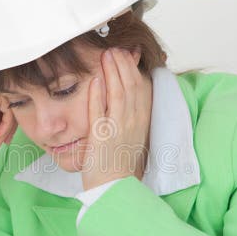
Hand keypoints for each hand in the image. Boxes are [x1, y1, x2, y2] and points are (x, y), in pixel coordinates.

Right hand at [0, 76, 17, 150]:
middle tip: (7, 137)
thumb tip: (33, 104)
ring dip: (10, 126)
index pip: (15, 94)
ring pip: (15, 104)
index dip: (16, 116)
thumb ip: (13, 105)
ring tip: (1, 138)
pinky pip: (10, 109)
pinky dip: (7, 126)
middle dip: (14, 122)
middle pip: (16, 98)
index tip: (9, 131)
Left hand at [81, 48, 151, 190]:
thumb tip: (128, 92)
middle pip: (131, 85)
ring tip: (105, 55)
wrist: (115, 187)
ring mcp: (119, 129)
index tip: (125, 53)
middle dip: (123, 64)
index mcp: (142, 120)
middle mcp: (134, 122)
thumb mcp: (131, 133)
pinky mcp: (102, 138)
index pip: (141, 86)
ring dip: (112, 72)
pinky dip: (98, 95)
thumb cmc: (120, 160)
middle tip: (114, 48)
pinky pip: (100, 113)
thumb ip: (130, 112)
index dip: (133, 68)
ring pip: (119, 94)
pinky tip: (94, 80)